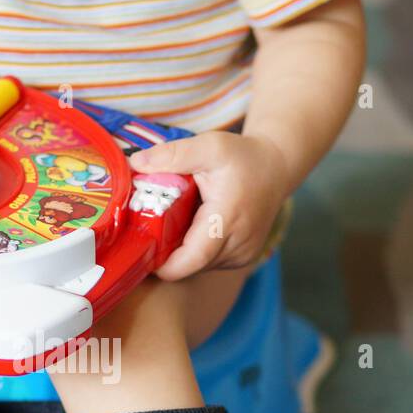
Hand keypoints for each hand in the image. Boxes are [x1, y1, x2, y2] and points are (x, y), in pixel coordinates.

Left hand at [128, 132, 291, 280]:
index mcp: (228, 219)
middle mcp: (238, 245)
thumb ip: (172, 155)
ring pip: (198, 267)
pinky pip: (209, 263)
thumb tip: (136, 163)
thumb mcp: (209, 146)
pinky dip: (195, 251)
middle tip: (150, 227)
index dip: (163, 264)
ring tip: (173, 223)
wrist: (277, 167)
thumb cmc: (243, 156)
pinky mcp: (242, 259)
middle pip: (190, 265)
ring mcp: (242, 255)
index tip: (142, 251)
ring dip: (181, 252)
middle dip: (166, 253)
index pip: (191, 259)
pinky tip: (192, 228)